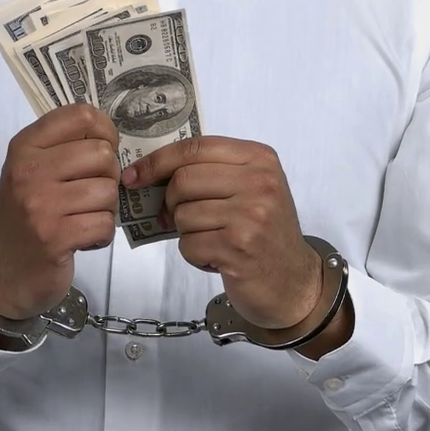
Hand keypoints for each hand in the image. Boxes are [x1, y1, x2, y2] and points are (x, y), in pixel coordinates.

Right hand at [0, 103, 119, 319]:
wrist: (2, 271)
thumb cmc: (24, 216)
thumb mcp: (32, 172)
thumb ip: (63, 147)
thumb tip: (111, 136)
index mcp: (25, 146)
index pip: (81, 115)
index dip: (106, 131)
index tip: (102, 151)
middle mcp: (29, 170)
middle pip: (102, 154)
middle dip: (109, 176)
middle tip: (92, 194)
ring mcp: (40, 205)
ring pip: (107, 191)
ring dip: (106, 209)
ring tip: (84, 218)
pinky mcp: (55, 237)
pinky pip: (104, 224)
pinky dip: (102, 234)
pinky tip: (83, 238)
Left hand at [123, 136, 319, 330]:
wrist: (294, 282)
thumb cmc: (266, 234)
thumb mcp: (251, 189)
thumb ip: (213, 172)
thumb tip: (151, 172)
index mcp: (259, 159)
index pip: (194, 148)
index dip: (157, 161)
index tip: (134, 175)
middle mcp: (259, 182)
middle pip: (183, 180)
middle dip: (172, 203)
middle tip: (182, 218)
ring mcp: (251, 215)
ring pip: (182, 214)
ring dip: (186, 233)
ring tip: (212, 239)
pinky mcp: (238, 247)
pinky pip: (189, 244)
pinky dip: (194, 255)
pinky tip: (216, 257)